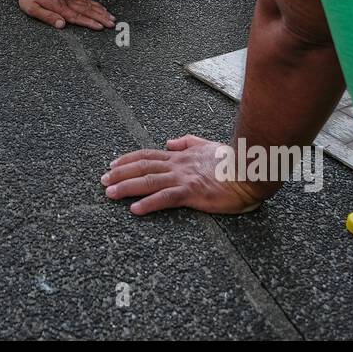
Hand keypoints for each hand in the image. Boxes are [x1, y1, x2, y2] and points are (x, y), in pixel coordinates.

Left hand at [18, 0, 115, 29]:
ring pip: (88, 6)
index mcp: (58, 7)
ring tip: (111, 17)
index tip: (100, 26)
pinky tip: (102, 8)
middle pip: (87, 11)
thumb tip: (61, 25)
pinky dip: (95, 5)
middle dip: (101, 18)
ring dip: (101, 12)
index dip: (89, 22)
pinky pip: (86, 1)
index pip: (77, 17)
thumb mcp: (32, 9)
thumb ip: (47, 17)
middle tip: (111, 23)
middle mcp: (67, 3)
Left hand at [101, 134, 271, 215]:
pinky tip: (135, 209)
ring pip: (148, 181)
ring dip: (126, 187)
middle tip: (102, 180)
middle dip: (119, 173)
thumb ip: (187, 142)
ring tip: (109, 193)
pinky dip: (149, 203)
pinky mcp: (192, 192)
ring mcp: (184, 178)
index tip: (112, 164)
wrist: (250, 170)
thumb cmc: (233, 161)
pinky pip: (166, 198)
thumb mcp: (207, 145)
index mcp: (181, 156)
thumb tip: (169, 142)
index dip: (128, 159)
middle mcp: (178, 165)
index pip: (148, 155)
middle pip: (142, 167)